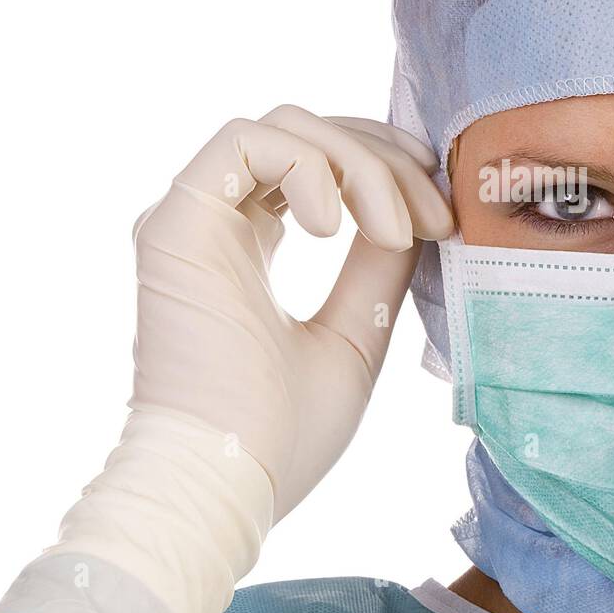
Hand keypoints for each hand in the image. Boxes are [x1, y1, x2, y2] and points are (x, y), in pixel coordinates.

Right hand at [130, 105, 451, 519]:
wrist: (225, 486)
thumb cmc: (283, 434)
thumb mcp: (358, 334)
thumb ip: (378, 267)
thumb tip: (414, 215)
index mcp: (249, 248)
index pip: (317, 164)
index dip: (383, 166)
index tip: (438, 214)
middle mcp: (216, 223)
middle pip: (309, 134)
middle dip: (386, 161)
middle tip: (435, 218)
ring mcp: (192, 218)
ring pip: (285, 126)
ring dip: (360, 164)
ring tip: (396, 232)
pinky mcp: (175, 221)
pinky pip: (245, 141)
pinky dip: (309, 167)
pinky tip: (337, 230)